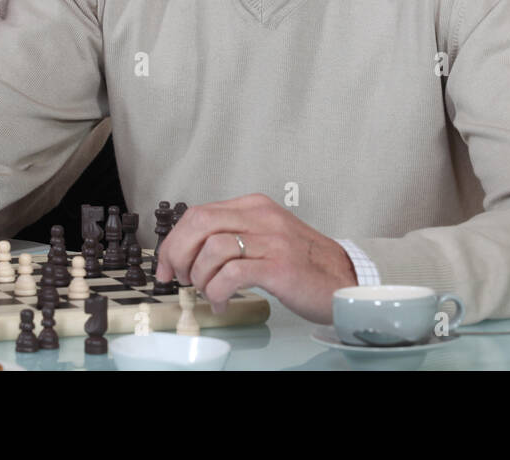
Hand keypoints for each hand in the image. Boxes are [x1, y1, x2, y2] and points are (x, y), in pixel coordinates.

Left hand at [153, 193, 357, 323]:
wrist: (343, 279)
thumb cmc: (302, 263)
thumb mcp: (266, 237)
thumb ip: (233, 237)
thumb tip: (189, 253)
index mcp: (255, 207)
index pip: (199, 213)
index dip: (174, 241)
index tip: (166, 264)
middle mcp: (262, 218)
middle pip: (200, 224)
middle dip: (179, 254)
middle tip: (180, 278)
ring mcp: (272, 240)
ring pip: (213, 250)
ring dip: (200, 277)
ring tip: (208, 292)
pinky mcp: (279, 266)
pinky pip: (231, 275)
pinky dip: (218, 293)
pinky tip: (223, 303)